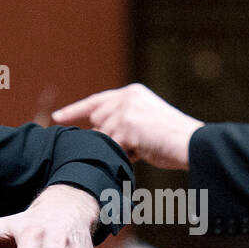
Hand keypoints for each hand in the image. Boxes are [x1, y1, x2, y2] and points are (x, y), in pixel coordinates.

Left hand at [52, 84, 202, 169]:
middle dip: (110, 138)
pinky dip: (126, 154)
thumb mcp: (145, 122)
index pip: (96, 101)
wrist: (191, 143)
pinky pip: (113, 147)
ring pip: (104, 138)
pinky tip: (143, 151)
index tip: (57, 117)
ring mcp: (125, 110)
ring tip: (145, 146)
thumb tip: (97, 137)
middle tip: (138, 143)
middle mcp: (126, 97)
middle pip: (98, 123)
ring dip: (120, 148)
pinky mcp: (126, 126)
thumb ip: (122, 123)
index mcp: (132, 92)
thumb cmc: (171, 140)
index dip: (74, 110)